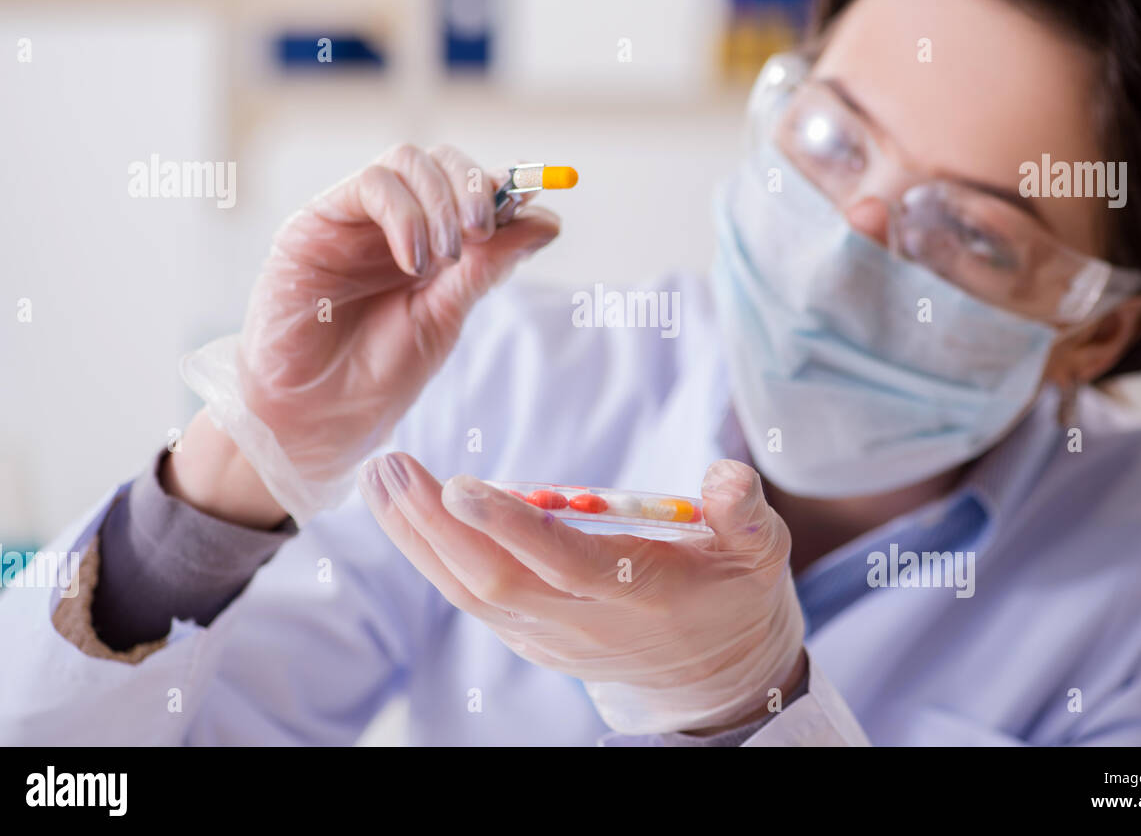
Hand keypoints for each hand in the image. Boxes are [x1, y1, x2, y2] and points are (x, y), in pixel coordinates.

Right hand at [175, 144, 559, 521]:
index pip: (473, 188)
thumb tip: (548, 221)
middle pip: (443, 161)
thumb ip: (489, 266)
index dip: (507, 187)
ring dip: (441, 202)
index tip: (533, 205)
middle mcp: (394, 223)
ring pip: (408, 160)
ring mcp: (355, 219)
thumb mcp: (447, 316)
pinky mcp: (316, 222)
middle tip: (484, 233)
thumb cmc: (376, 375)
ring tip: (445, 259)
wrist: (316, 417)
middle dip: (475, 188)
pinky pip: (371, 184)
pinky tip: (413, 262)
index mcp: (432, 243)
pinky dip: (405, 215)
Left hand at [357, 454, 805, 734]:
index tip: (460, 486)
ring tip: (380, 480)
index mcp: (640, 595)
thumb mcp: (760, 551)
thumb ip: (744, 513)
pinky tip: (403, 515)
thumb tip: (727, 477)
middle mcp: (583, 623)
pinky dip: (431, 558)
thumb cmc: (735, 594)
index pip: (564, 563)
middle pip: (495, 581)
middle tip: (390, 467)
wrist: (716, 674)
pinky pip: (472, 598)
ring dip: (417, 539)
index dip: (511, 528)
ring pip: (471, 593)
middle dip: (434, 527)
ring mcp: (551, 636)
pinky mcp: (533, 636)